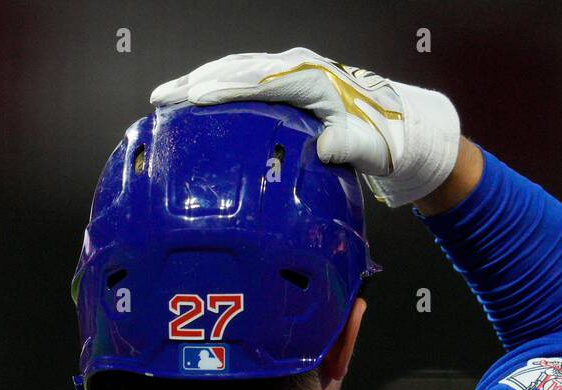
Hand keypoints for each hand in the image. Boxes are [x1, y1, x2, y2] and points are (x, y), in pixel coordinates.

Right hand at [150, 47, 460, 207]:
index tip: (195, 98)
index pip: (260, 80)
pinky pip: (244, 83)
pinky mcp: (285, 85)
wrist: (399, 127)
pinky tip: (193, 105)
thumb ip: (348, 147)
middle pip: (238, 70)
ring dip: (199, 83)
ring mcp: (290, 73)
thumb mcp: (370, 147)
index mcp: (313, 79)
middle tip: (161, 99)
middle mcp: (298, 68)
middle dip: (197, 82)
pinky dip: (215, 90)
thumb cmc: (384, 139)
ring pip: (236, 72)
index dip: (225, 88)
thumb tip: (324, 149)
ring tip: (164, 99)